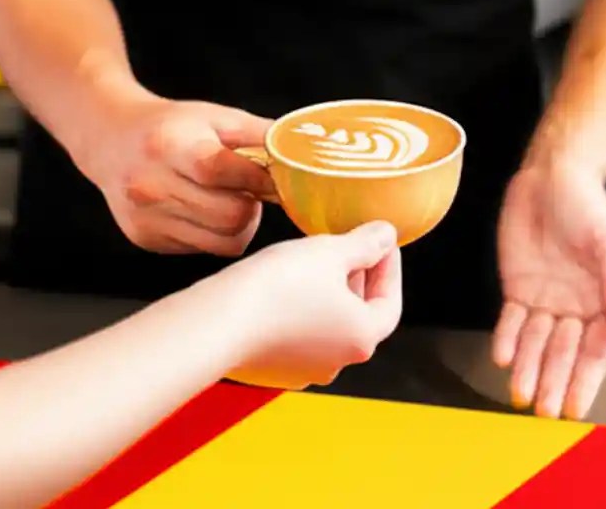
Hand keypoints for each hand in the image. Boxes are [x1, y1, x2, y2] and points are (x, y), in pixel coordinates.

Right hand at [76, 93, 277, 255]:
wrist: (110, 141)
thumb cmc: (173, 127)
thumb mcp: (216, 118)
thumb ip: (262, 135)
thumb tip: (308, 155)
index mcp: (170, 146)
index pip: (223, 172)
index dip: (257, 179)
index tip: (271, 177)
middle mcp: (151, 184)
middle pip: (231, 216)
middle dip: (251, 205)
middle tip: (248, 191)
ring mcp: (146, 217)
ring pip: (223, 241)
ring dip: (238, 225)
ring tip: (228, 201)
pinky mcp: (146, 238)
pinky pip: (203, 249)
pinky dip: (213, 234)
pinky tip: (201, 211)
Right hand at [220, 222, 402, 388]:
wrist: (216, 322)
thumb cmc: (277, 287)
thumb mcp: (329, 252)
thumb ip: (365, 243)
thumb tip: (387, 236)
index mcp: (362, 339)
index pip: (390, 302)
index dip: (389, 268)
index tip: (381, 242)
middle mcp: (337, 363)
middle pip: (360, 316)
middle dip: (357, 279)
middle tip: (348, 246)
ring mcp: (303, 370)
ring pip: (327, 326)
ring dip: (327, 295)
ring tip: (314, 262)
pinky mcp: (272, 369)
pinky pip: (296, 336)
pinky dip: (300, 311)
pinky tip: (285, 286)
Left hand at [492, 157, 605, 420]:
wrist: (552, 176)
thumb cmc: (590, 206)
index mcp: (604, 302)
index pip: (595, 352)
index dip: (586, 380)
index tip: (577, 407)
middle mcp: (574, 307)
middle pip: (563, 354)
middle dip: (555, 382)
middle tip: (546, 412)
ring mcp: (544, 299)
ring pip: (536, 344)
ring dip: (529, 369)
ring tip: (522, 395)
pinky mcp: (517, 287)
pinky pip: (511, 321)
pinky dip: (507, 340)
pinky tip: (504, 358)